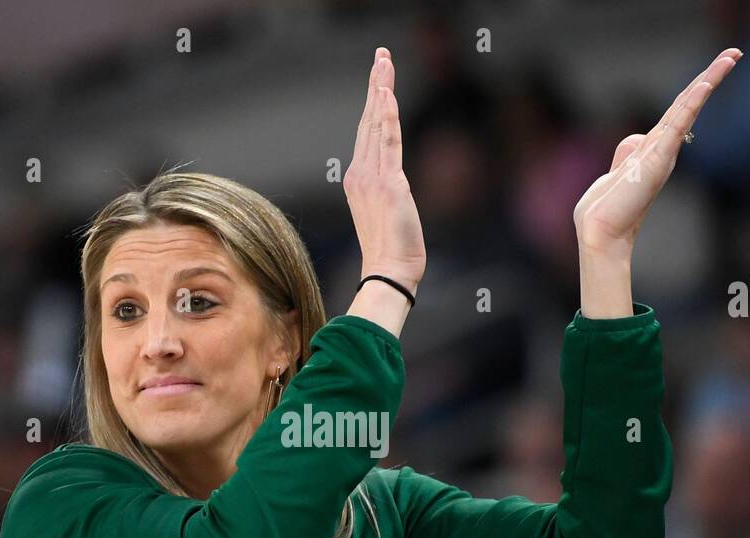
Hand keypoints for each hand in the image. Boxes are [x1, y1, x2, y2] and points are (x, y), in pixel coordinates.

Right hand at [345, 47, 425, 295]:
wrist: (390, 269)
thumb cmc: (390, 248)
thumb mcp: (386, 210)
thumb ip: (386, 188)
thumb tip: (392, 180)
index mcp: (357, 178)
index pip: (367, 132)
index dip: (373, 102)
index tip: (379, 78)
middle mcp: (360, 173)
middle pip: (368, 120)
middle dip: (376, 85)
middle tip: (381, 56)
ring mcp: (372, 177)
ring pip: (376, 124)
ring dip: (381, 90)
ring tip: (384, 63)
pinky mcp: (389, 183)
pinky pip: (388, 142)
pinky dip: (386, 116)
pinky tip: (386, 94)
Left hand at [574, 48, 741, 258]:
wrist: (600, 231)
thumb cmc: (606, 209)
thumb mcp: (615, 172)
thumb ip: (627, 154)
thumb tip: (634, 140)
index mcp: (654, 148)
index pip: (677, 111)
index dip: (694, 88)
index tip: (714, 68)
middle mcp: (663, 148)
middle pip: (688, 103)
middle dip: (711, 76)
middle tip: (734, 52)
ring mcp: (663, 153)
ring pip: (688, 108)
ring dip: (708, 80)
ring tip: (730, 57)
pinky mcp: (658, 160)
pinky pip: (678, 125)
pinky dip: (691, 104)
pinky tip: (704, 85)